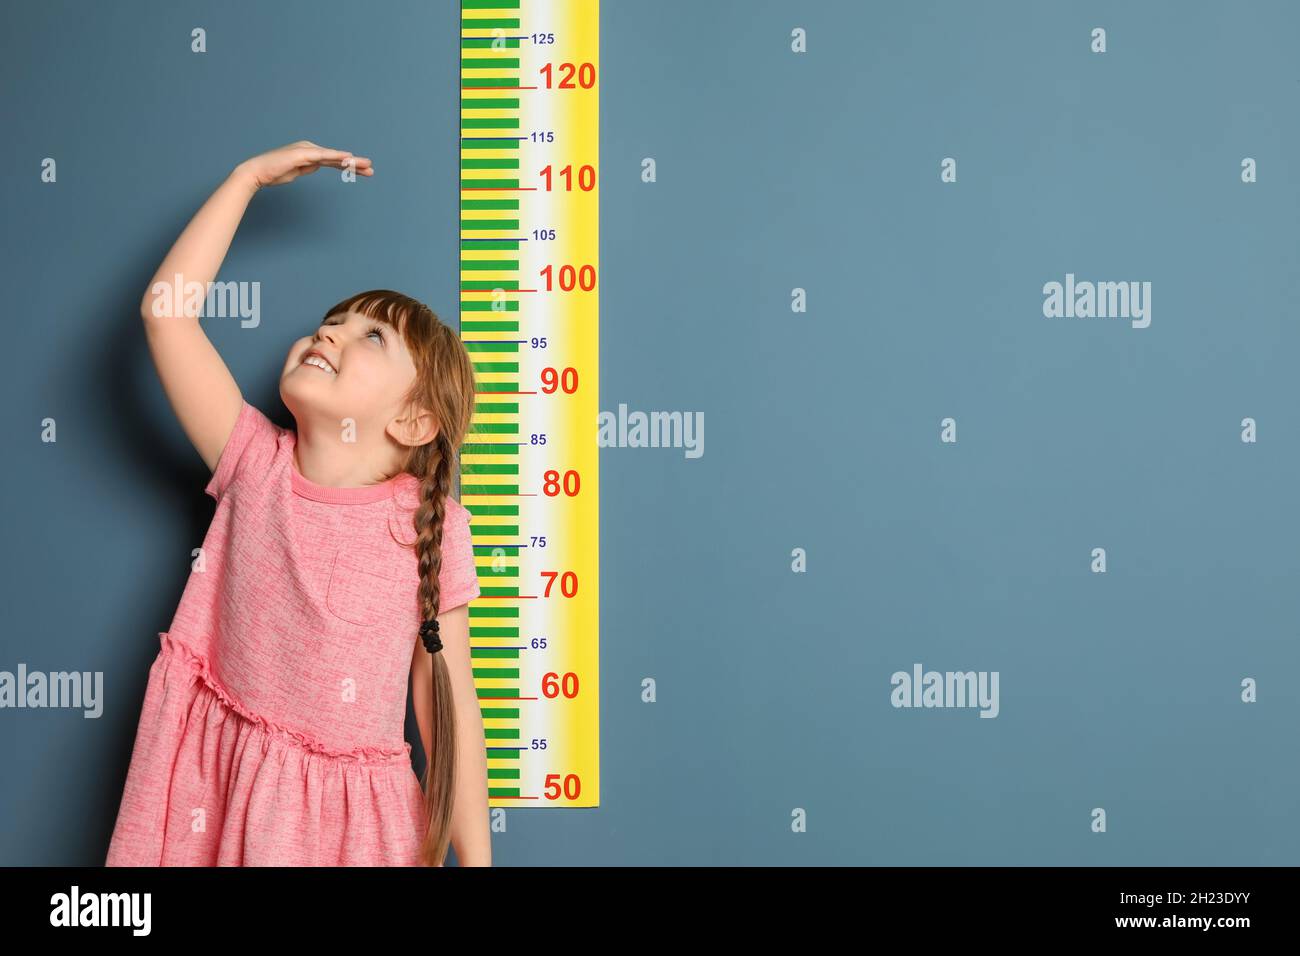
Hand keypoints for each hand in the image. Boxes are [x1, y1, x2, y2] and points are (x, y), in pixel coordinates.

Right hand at [235, 140, 373, 188]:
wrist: (257, 173)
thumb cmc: (274, 173)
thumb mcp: (296, 172)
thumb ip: (307, 168)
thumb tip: (317, 166)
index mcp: (309, 153)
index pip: (333, 161)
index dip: (349, 166)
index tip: (364, 172)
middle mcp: (309, 148)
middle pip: (336, 157)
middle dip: (355, 164)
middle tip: (372, 170)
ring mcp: (306, 150)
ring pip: (333, 156)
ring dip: (351, 161)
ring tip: (367, 166)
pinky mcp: (302, 154)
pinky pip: (324, 155)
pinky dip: (337, 156)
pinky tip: (349, 157)